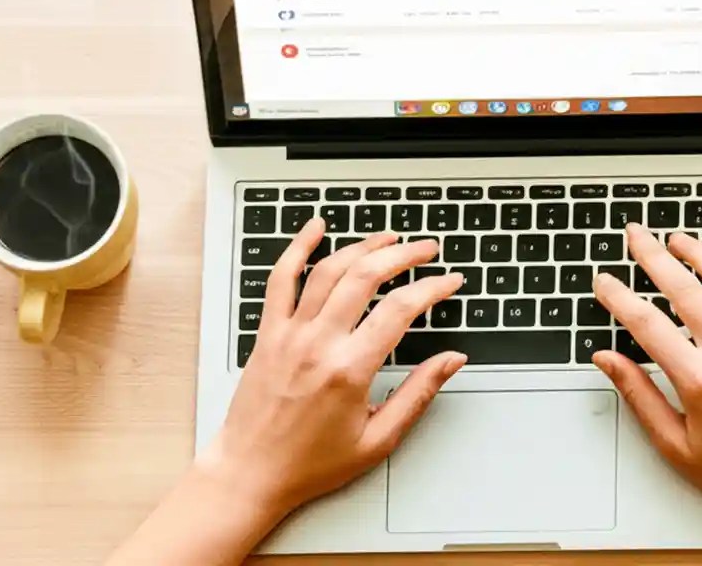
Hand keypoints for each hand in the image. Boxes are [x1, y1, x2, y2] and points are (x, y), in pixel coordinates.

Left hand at [200, 219, 466, 515]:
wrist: (250, 472)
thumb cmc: (310, 464)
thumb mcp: (378, 439)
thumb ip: (418, 394)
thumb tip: (452, 361)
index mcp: (349, 370)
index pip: (400, 309)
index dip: (433, 288)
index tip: (450, 282)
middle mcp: (318, 344)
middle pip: (366, 276)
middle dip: (404, 255)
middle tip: (426, 249)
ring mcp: (289, 333)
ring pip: (329, 270)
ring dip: (362, 246)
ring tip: (389, 239)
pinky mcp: (267, 333)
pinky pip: (280, 279)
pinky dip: (297, 247)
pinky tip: (315, 228)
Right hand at [592, 223, 701, 536]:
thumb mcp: (675, 445)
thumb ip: (638, 396)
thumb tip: (606, 360)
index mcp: (699, 381)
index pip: (645, 323)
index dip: (617, 296)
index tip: (603, 281)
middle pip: (683, 289)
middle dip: (651, 255)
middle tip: (634, 236)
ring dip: (700, 250)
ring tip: (678, 238)